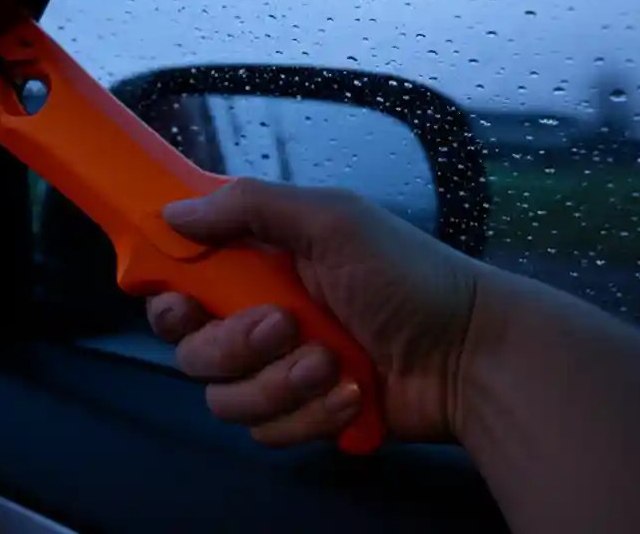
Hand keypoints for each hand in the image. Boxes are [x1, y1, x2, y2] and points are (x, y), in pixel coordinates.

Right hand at [147, 178, 484, 445]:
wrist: (470, 354)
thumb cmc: (407, 275)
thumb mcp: (331, 219)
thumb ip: (248, 206)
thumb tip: (172, 212)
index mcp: (257, 263)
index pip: (179, 284)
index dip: (169, 298)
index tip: (182, 303)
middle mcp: (257, 318)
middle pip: (190, 349)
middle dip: (233, 346)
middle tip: (284, 326)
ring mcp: (278, 372)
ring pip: (225, 398)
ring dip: (280, 384)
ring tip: (332, 364)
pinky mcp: (301, 416)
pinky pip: (268, 431)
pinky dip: (311, 414)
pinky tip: (352, 393)